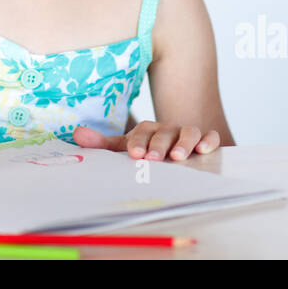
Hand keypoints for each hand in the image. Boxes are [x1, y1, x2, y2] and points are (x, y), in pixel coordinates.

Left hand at [72, 121, 220, 160]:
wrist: (174, 153)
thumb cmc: (146, 151)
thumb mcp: (125, 148)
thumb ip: (102, 144)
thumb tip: (77, 134)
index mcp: (148, 130)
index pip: (142, 131)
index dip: (138, 141)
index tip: (134, 154)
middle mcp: (168, 129)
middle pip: (163, 132)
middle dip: (158, 145)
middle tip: (153, 159)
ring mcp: (187, 134)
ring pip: (188, 131)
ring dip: (183, 142)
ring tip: (178, 156)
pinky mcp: (206, 141)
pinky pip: (210, 136)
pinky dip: (208, 140)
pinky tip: (204, 149)